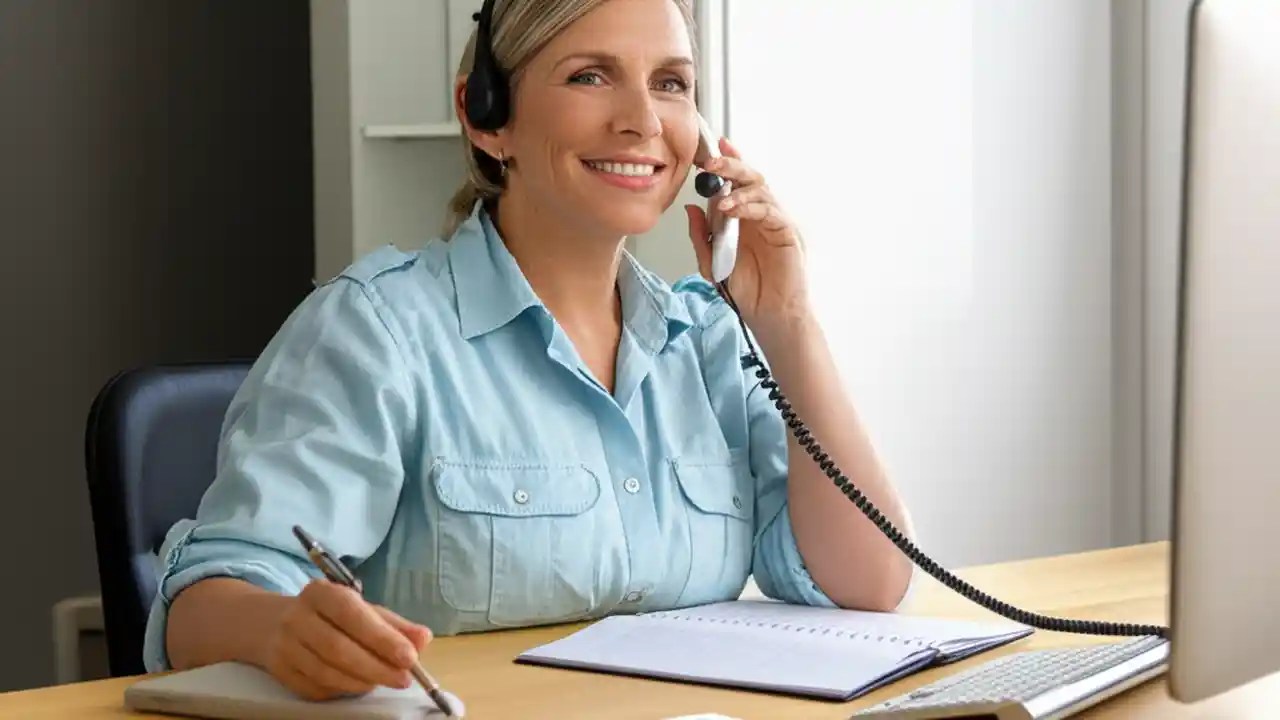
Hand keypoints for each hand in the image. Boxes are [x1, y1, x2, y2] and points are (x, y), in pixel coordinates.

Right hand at [259, 580, 431, 701]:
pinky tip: (358, 684)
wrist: (270, 624)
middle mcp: (297, 617)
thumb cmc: (328, 615)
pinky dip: (342, 690)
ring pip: (326, 672)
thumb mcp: (360, 609)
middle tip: (403, 678)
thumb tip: (423, 639)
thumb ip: (393, 624)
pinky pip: (315, 688)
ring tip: (384, 681)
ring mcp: (284, 646)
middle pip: (338, 648)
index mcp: (321, 593)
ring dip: (361, 681)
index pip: (352, 614)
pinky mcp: (280, 672)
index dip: (381, 637)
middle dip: (376, 667)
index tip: (409, 657)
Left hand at [684, 136, 810, 329]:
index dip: (728, 162)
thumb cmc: (747, 291)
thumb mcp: (711, 263)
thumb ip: (701, 236)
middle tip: (712, 162)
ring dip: (738, 190)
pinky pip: (771, 212)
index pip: (737, 183)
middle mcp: (762, 215)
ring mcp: (777, 222)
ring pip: (762, 190)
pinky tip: (733, 211)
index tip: (712, 147)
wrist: (769, 317)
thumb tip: (690, 208)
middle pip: (751, 178)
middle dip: (732, 166)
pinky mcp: (788, 234)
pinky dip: (751, 207)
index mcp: (744, 218)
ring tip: (720, 198)